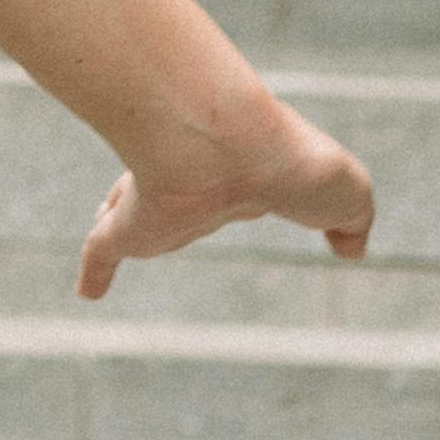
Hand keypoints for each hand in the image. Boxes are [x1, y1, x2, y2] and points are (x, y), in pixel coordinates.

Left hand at [77, 81, 374, 299]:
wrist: (234, 148)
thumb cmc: (293, 166)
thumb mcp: (350, 194)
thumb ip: (353, 219)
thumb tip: (351, 248)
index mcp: (247, 178)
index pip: (236, 187)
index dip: (237, 191)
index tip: (236, 199)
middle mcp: (199, 188)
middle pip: (179, 197)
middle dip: (172, 199)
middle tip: (163, 210)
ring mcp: (159, 204)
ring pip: (133, 210)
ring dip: (121, 219)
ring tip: (108, 228)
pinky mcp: (129, 227)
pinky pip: (102, 249)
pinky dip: (95, 269)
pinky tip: (86, 291)